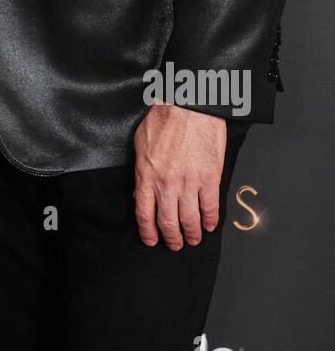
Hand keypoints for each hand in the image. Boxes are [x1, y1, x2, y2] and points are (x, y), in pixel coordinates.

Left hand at [133, 102, 227, 249]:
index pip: (145, 213)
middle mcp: (166, 183)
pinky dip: (210, 220)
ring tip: (194, 238)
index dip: (148, 231)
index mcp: (147, 175)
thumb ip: (142, 170)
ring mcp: (189, 182)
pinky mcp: (209, 178)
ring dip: (192, 233)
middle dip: (172, 238)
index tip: (152, 240)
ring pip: (190, 219)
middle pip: (168, 221)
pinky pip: (210, 206)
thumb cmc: (164, 118)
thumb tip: (140, 190)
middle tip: (176, 244)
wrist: (188, 106)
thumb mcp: (140, 144)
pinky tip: (210, 225)